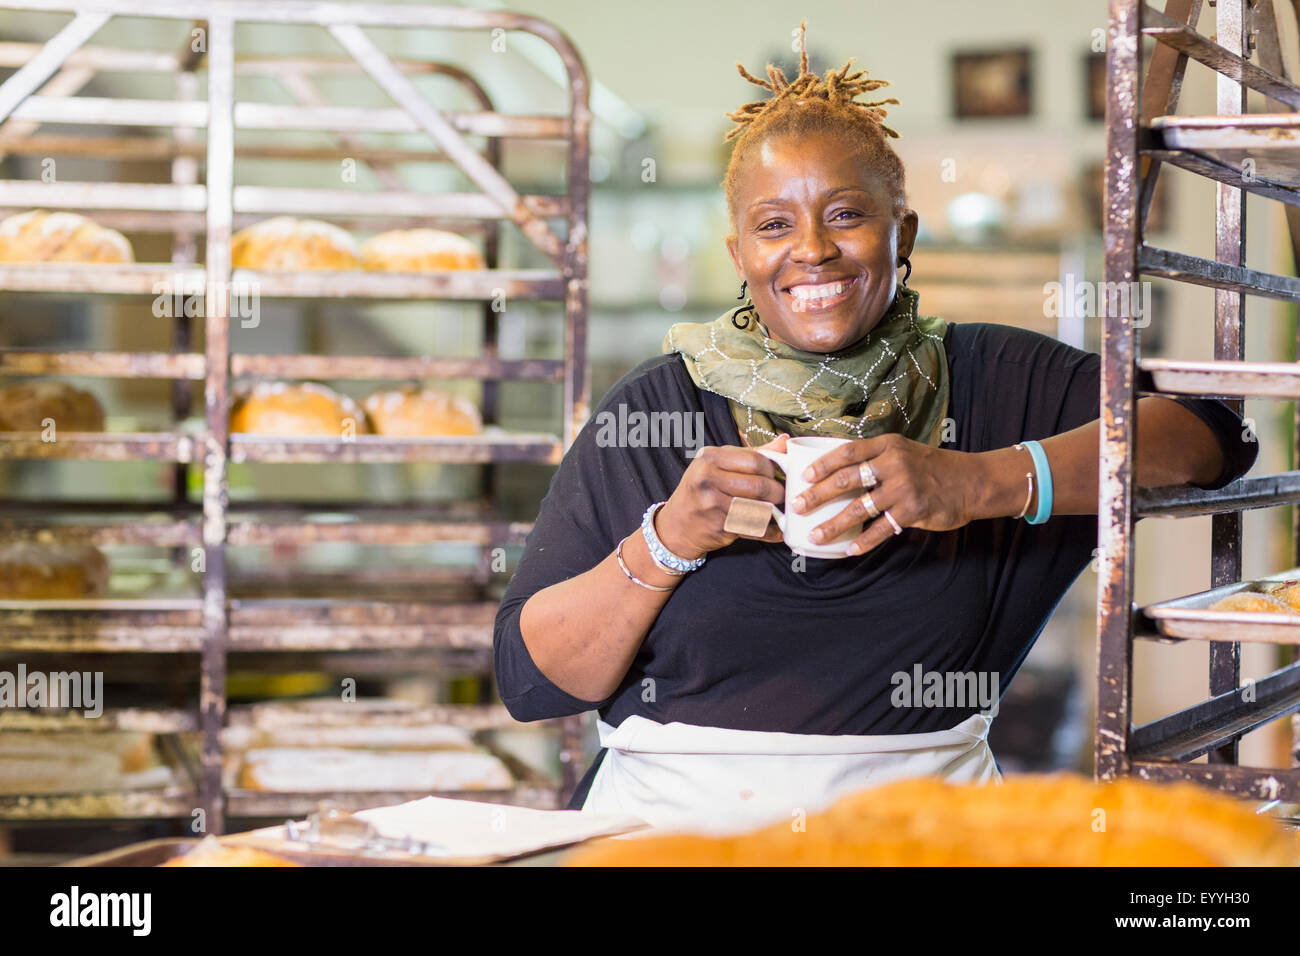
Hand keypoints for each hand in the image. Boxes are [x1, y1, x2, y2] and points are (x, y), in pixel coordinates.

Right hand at [654, 434, 789, 558]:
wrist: (676, 525)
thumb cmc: (702, 490)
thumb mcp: (719, 465)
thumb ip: (752, 454)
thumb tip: (784, 441)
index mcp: (709, 457)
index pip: (755, 460)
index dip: (771, 469)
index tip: (775, 476)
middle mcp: (707, 478)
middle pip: (758, 484)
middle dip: (776, 492)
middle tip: (780, 495)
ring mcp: (711, 504)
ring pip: (759, 508)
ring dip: (772, 512)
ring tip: (774, 510)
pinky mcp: (718, 527)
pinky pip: (754, 528)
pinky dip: (769, 531)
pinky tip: (773, 529)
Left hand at [792, 433, 979, 555]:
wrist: (971, 481)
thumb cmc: (930, 467)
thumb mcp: (903, 451)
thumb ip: (875, 457)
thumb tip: (837, 469)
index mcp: (887, 445)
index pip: (847, 452)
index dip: (823, 465)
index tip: (804, 477)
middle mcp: (893, 464)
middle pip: (847, 479)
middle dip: (818, 495)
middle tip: (798, 507)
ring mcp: (903, 488)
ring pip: (859, 508)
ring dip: (834, 524)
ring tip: (817, 535)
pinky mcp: (913, 511)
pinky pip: (882, 529)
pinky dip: (864, 542)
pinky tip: (850, 550)